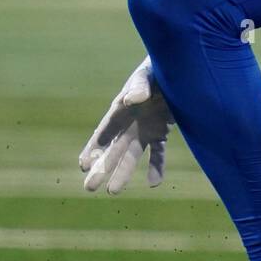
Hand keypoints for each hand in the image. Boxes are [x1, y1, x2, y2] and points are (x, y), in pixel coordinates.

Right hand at [80, 58, 172, 193]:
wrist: (178, 68)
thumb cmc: (156, 69)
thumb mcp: (147, 75)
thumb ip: (139, 86)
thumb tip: (130, 99)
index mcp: (120, 109)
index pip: (104, 131)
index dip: (93, 148)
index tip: (83, 165)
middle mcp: (129, 122)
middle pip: (113, 149)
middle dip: (101, 168)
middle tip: (89, 188)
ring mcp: (144, 128)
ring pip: (132, 155)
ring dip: (123, 172)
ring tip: (113, 192)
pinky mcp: (161, 131)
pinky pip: (158, 152)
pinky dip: (156, 167)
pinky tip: (154, 184)